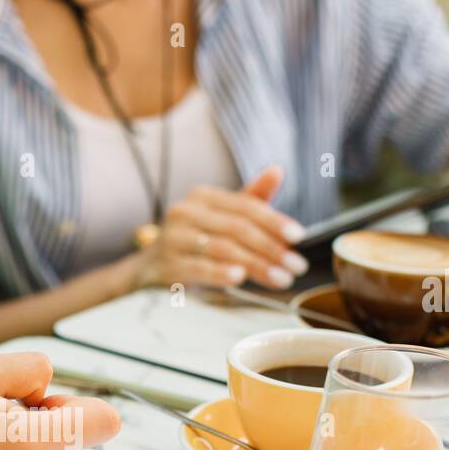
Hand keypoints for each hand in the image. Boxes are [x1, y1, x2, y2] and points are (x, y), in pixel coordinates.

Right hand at [133, 165, 309, 291]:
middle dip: (271, 248)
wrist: (150, 267)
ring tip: (281, 279)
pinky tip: (240, 278)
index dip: (274, 220)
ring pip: (222, 249)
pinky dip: (220, 272)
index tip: (299, 236)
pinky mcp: (165, 265)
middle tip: (297, 266)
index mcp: (203, 197)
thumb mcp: (222, 217)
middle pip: (236, 228)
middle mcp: (186, 212)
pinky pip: (197, 267)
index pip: (245, 206)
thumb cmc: (194, 240)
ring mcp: (173, 239)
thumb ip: (250, 198)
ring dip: (256, 265)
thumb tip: (278, 170)